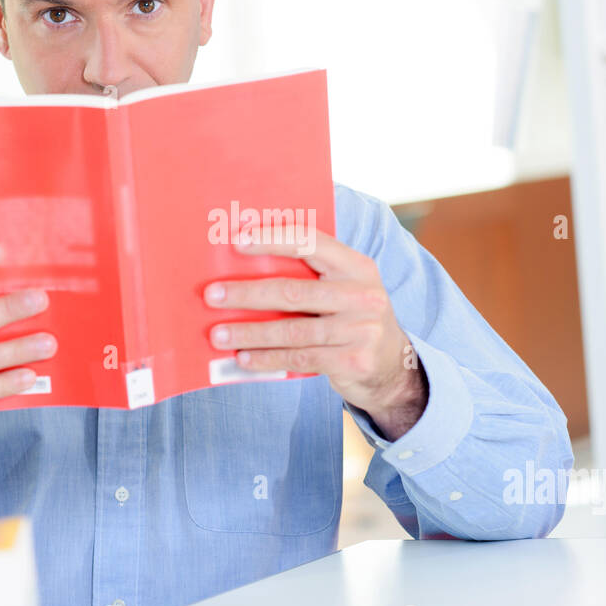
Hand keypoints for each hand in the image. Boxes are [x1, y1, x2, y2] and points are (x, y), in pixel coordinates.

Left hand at [203, 225, 427, 438]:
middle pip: (293, 291)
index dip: (271, 239)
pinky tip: (243, 358)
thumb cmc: (352, 318)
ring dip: (249, 332)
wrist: (394, 366)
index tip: (235, 242)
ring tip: (218, 334)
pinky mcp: (353, 361)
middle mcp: (362, 295)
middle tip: (212, 295)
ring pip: (292, 331)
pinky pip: (300, 358)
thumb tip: (244, 268)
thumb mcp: (345, 288)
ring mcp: (360, 330)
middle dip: (247, 293)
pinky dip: (267, 359)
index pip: (310, 242)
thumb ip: (311, 276)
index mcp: (357, 266)